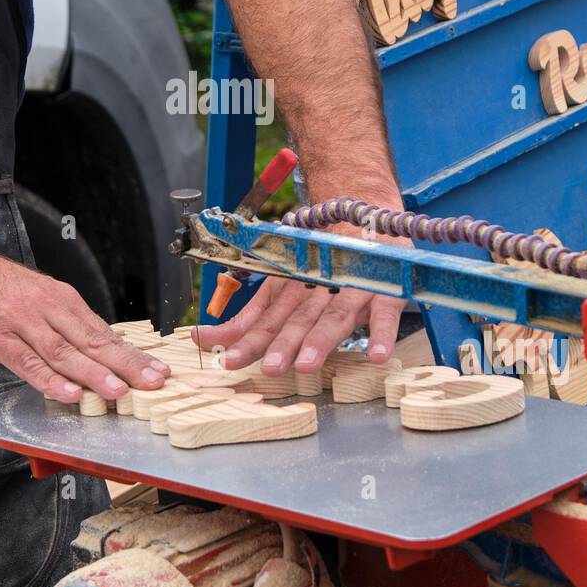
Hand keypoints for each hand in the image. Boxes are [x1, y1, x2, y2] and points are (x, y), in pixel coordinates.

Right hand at [0, 239, 169, 402]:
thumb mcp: (36, 295)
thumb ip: (63, 323)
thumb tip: (94, 348)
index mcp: (61, 300)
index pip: (104, 332)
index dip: (133, 354)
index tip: (159, 371)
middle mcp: (48, 309)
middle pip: (93, 342)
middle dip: (127, 365)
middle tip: (154, 383)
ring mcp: (22, 323)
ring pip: (65, 353)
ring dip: (93, 374)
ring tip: (118, 392)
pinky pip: (26, 361)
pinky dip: (48, 379)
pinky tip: (67, 391)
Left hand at [196, 225, 409, 373]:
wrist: (365, 219)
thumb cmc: (319, 265)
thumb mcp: (282, 290)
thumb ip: (249, 320)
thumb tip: (201, 337)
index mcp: (290, 290)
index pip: (264, 318)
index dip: (246, 337)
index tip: (227, 356)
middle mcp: (317, 290)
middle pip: (299, 319)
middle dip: (284, 343)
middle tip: (272, 367)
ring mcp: (352, 290)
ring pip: (334, 316)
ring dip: (321, 340)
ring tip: (307, 364)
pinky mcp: (385, 291)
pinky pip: (385, 313)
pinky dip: (382, 332)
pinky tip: (378, 354)